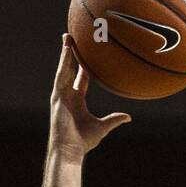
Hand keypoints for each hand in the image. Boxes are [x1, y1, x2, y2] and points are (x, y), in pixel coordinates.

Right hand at [48, 33, 130, 160]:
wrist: (70, 149)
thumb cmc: (84, 141)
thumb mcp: (103, 127)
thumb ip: (114, 119)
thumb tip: (128, 117)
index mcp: (77, 100)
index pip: (80, 78)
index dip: (83, 66)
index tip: (88, 54)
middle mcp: (68, 94)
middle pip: (69, 69)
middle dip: (71, 54)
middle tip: (72, 38)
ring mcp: (61, 94)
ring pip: (63, 69)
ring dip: (65, 53)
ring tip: (67, 37)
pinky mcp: (57, 96)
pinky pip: (61, 75)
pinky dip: (63, 63)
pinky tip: (66, 50)